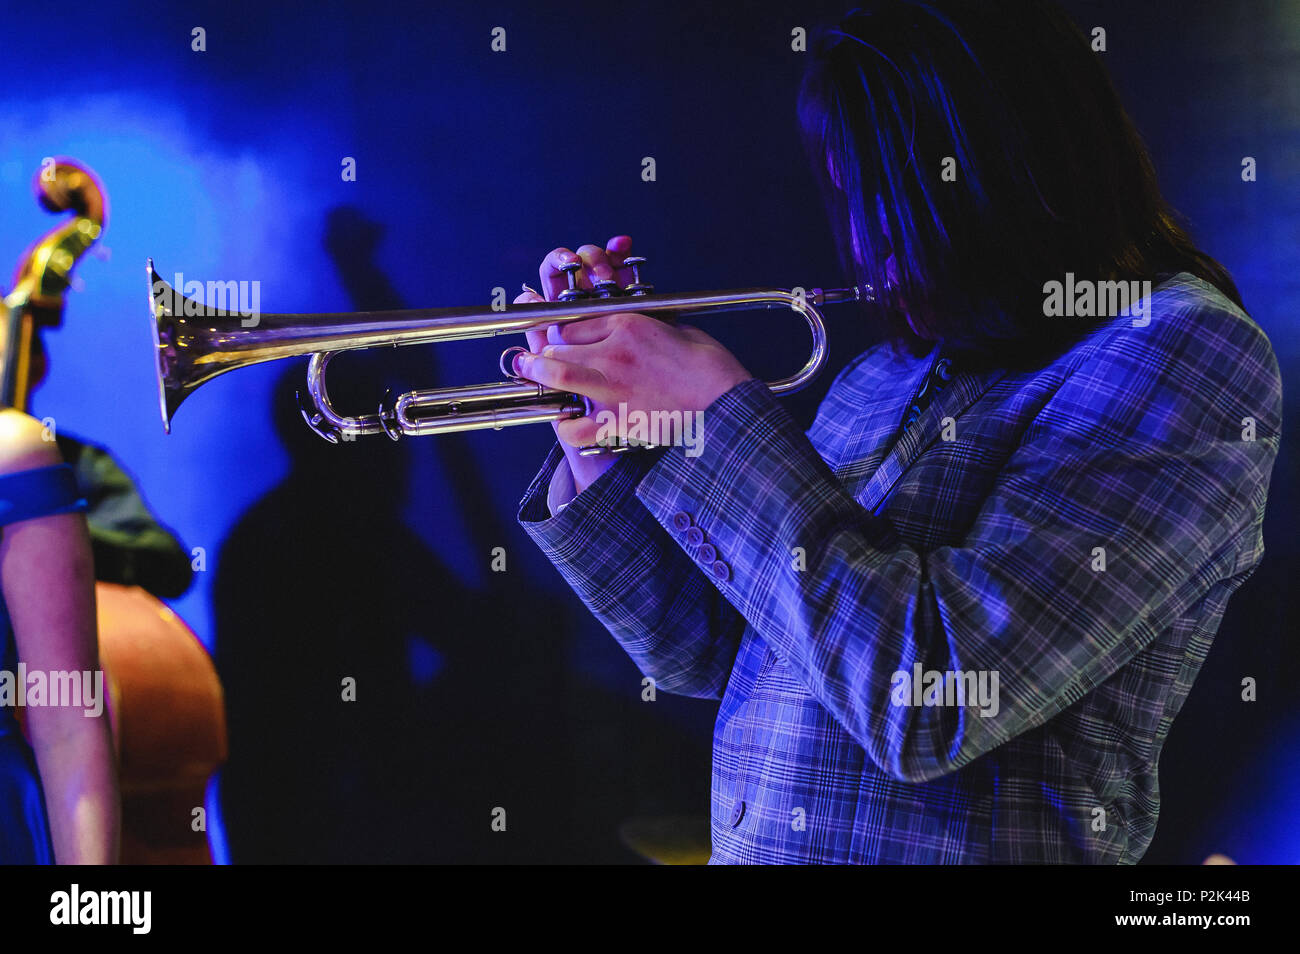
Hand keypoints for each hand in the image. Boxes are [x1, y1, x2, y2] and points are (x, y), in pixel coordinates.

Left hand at [516, 237, 751, 479]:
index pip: (573, 321)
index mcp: (627, 324)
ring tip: (529, 375)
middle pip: (556, 345)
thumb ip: (642, 325)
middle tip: (530, 357)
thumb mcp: (674, 328)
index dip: (558, 330)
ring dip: (538, 376)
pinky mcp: (616, 421)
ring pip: (555, 376)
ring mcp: (611, 388)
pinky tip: (566, 423)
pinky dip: (566, 427)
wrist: (724, 401)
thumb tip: (625, 326)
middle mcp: (612, 353)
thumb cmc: (708, 365)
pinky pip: (575, 428)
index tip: (554, 337)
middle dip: (540, 351)